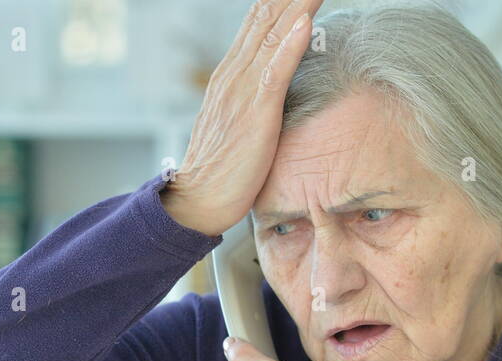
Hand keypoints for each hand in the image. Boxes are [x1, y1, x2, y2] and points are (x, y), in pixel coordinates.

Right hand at [160, 0, 323, 236]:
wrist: (197, 199)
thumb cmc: (219, 170)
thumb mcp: (235, 124)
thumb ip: (249, 100)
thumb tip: (269, 88)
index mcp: (229, 76)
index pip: (257, 23)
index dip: (279, 1)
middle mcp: (233, 76)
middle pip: (265, 19)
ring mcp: (241, 93)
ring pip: (272, 36)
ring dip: (296, 6)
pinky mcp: (254, 114)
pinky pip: (274, 72)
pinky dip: (290, 45)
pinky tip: (305, 22)